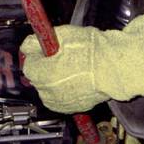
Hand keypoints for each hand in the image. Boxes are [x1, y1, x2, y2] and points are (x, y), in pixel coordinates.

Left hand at [19, 15, 143, 113]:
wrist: (115, 67)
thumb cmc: (91, 50)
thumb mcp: (61, 35)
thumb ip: (37, 41)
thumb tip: (28, 45)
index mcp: (40, 73)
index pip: (28, 64)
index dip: (37, 55)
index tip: (46, 50)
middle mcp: (47, 91)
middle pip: (38, 78)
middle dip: (46, 68)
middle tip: (62, 57)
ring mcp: (61, 102)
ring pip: (49, 90)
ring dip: (54, 81)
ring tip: (72, 68)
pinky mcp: (73, 108)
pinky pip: (62, 99)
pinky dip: (65, 91)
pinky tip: (77, 79)